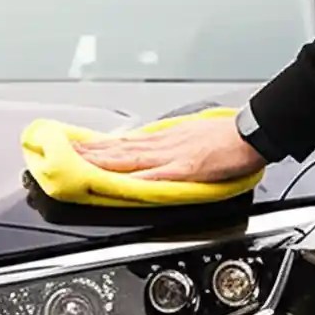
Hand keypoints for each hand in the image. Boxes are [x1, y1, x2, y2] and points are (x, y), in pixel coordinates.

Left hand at [74, 115, 266, 181]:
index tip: (76, 145)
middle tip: (64, 153)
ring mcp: (172, 157)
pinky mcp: (186, 169)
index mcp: (163, 139)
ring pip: (130, 160)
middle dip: (90, 152)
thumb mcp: (188, 134)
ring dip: (104, 162)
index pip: (123, 142)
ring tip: (80, 163)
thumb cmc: (224, 135)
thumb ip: (165, 143)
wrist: (250, 132)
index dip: (98, 144)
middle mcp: (162, 146)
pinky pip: (157, 176)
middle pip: (119, 149)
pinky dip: (137, 179)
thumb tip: (143, 146)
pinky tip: (121, 182)